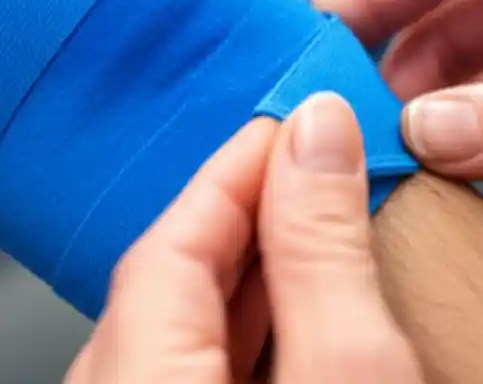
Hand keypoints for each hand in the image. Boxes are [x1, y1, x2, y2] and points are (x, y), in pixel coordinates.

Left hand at [66, 94, 420, 382]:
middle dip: (249, 219)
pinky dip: (245, 339)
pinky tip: (299, 327)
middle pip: (167, 286)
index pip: (168, 242)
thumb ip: (323, 254)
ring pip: (179, 334)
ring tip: (322, 239)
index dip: (241, 171)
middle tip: (319, 168)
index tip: (301, 123)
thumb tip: (318, 136)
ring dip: (251, 283)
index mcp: (133, 377)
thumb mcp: (349, 373)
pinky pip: (192, 376)